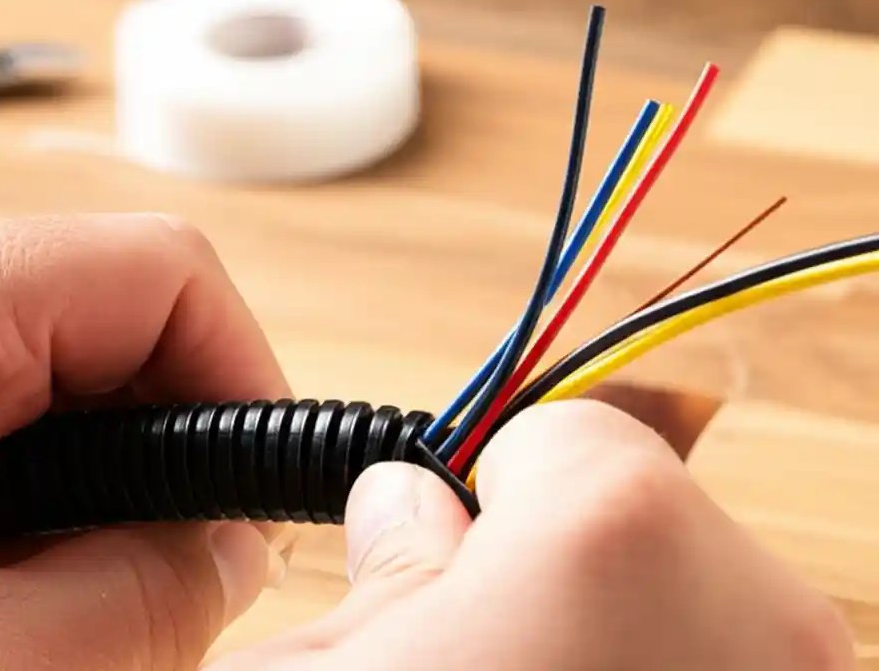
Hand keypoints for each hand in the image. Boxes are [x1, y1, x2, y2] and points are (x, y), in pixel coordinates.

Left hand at [0, 214, 288, 669]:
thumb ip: (134, 600)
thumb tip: (222, 550)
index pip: (156, 274)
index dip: (238, 380)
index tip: (253, 495)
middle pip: (88, 320)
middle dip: (148, 454)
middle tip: (145, 587)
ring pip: (19, 376)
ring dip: (66, 490)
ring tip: (30, 612)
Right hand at [211, 400, 855, 669]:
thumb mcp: (317, 668)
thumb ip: (377, 562)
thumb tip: (407, 514)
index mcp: (614, 535)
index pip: (560, 430)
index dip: (483, 492)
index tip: (450, 548)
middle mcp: (761, 613)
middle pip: (643, 515)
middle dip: (558, 566)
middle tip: (480, 651)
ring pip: (697, 606)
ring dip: (618, 638)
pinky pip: (727, 662)